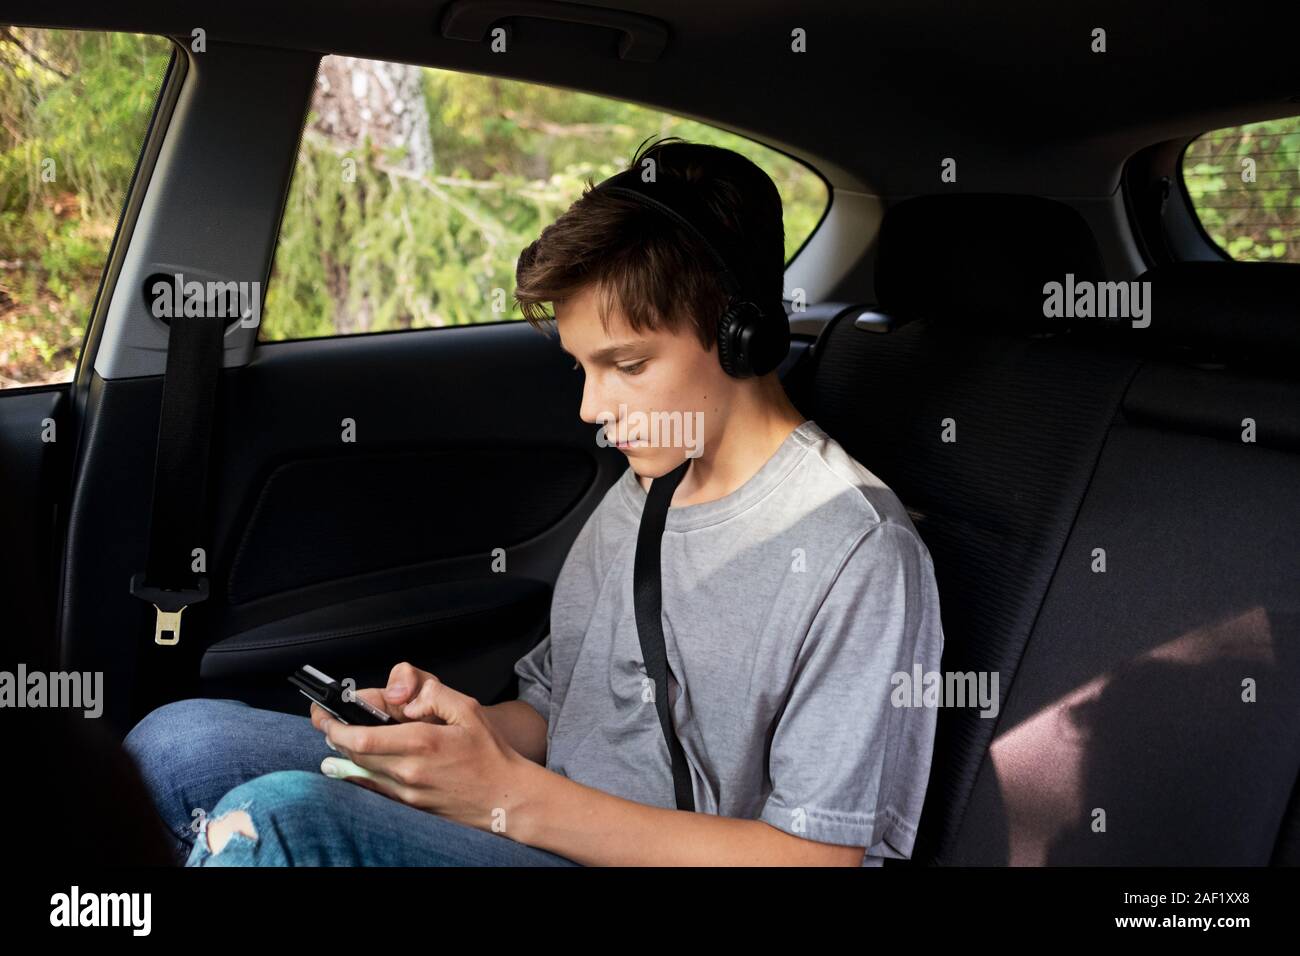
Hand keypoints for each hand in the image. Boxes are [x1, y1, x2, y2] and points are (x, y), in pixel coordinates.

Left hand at [317, 668, 530, 833]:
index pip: (361, 738)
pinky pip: (374, 788)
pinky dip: (360, 773)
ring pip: (362, 772)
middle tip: (327, 722)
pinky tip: (357, 763)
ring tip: (341, 737)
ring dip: (346, 754)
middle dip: (335, 737)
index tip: (325, 716)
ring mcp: (408, 793)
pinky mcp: (410, 806)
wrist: (505, 798)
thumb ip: (434, 695)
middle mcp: (409, 771)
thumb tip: (406, 698)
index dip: (335, 728)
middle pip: (354, 755)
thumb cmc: (490, 754)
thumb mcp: (468, 710)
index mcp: (422, 743)